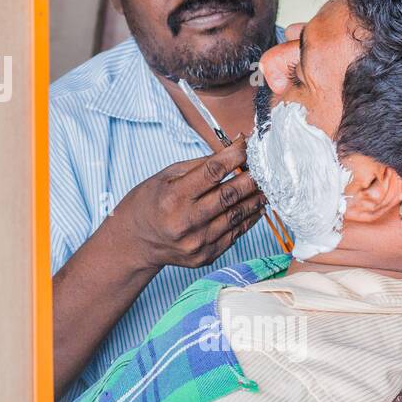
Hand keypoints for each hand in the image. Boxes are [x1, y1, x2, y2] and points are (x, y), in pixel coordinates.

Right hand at [109, 136, 264, 272]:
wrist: (135, 242)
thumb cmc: (149, 203)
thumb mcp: (165, 177)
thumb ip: (199, 166)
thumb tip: (233, 151)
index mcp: (173, 197)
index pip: (212, 172)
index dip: (234, 156)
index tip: (247, 145)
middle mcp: (185, 222)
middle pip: (230, 195)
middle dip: (252, 177)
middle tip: (267, 166)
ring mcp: (197, 242)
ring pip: (237, 216)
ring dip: (256, 198)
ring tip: (267, 185)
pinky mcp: (206, 256)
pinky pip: (235, 234)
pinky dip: (248, 218)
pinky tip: (256, 206)